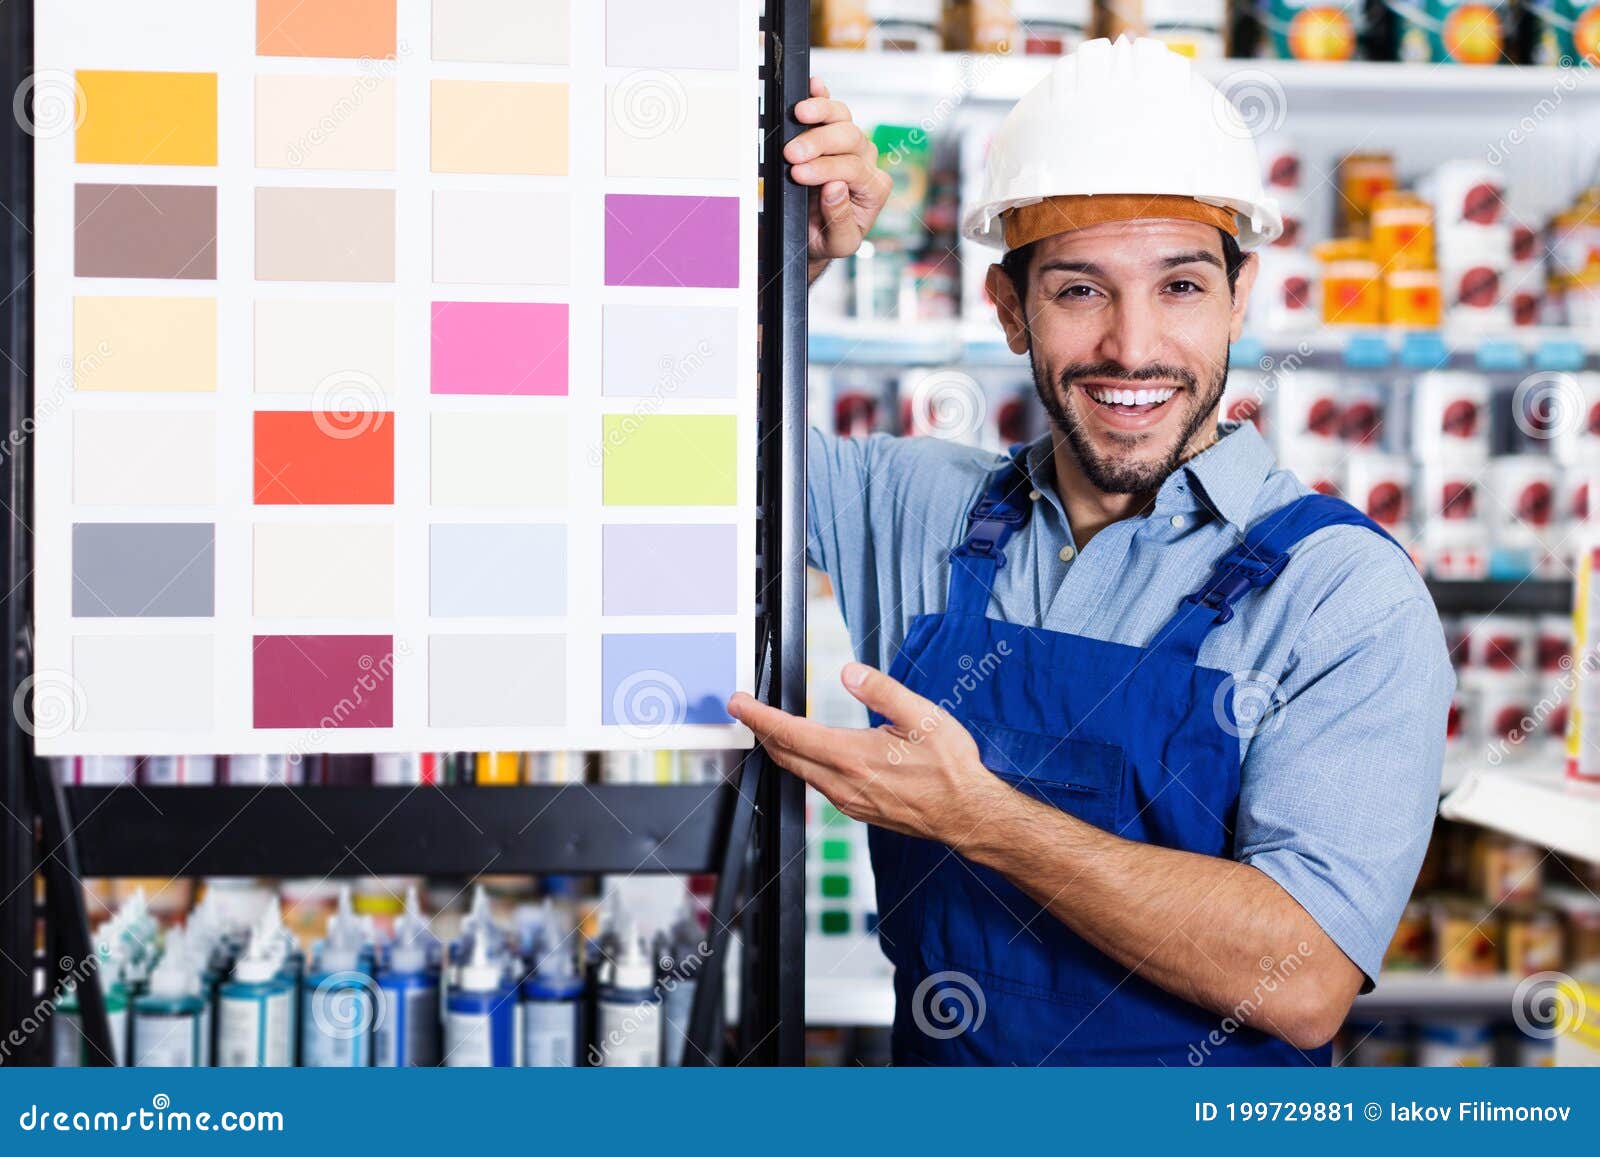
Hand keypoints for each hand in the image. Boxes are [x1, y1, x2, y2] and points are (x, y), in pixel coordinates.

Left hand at [726, 661, 1005, 847]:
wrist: (967, 815)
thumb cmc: (951, 768)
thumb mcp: (923, 717)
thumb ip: (883, 691)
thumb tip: (849, 672)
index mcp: (852, 756)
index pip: (789, 733)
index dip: (758, 716)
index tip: (739, 703)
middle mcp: (843, 783)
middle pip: (785, 755)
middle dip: (761, 730)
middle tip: (746, 710)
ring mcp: (848, 801)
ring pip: (799, 772)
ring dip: (781, 748)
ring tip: (772, 727)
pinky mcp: (857, 810)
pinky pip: (817, 785)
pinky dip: (802, 765)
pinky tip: (810, 754)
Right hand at [785, 78, 892, 285]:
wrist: (816, 234)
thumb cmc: (829, 238)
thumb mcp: (840, 243)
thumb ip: (840, 219)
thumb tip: (835, 187)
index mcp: (874, 189)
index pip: (854, 170)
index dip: (826, 169)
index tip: (798, 174)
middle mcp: (866, 162)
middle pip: (850, 139)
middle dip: (819, 143)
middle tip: (792, 154)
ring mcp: (851, 144)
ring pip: (843, 119)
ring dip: (821, 113)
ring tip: (799, 114)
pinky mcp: (832, 132)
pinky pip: (832, 110)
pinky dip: (822, 95)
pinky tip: (814, 86)